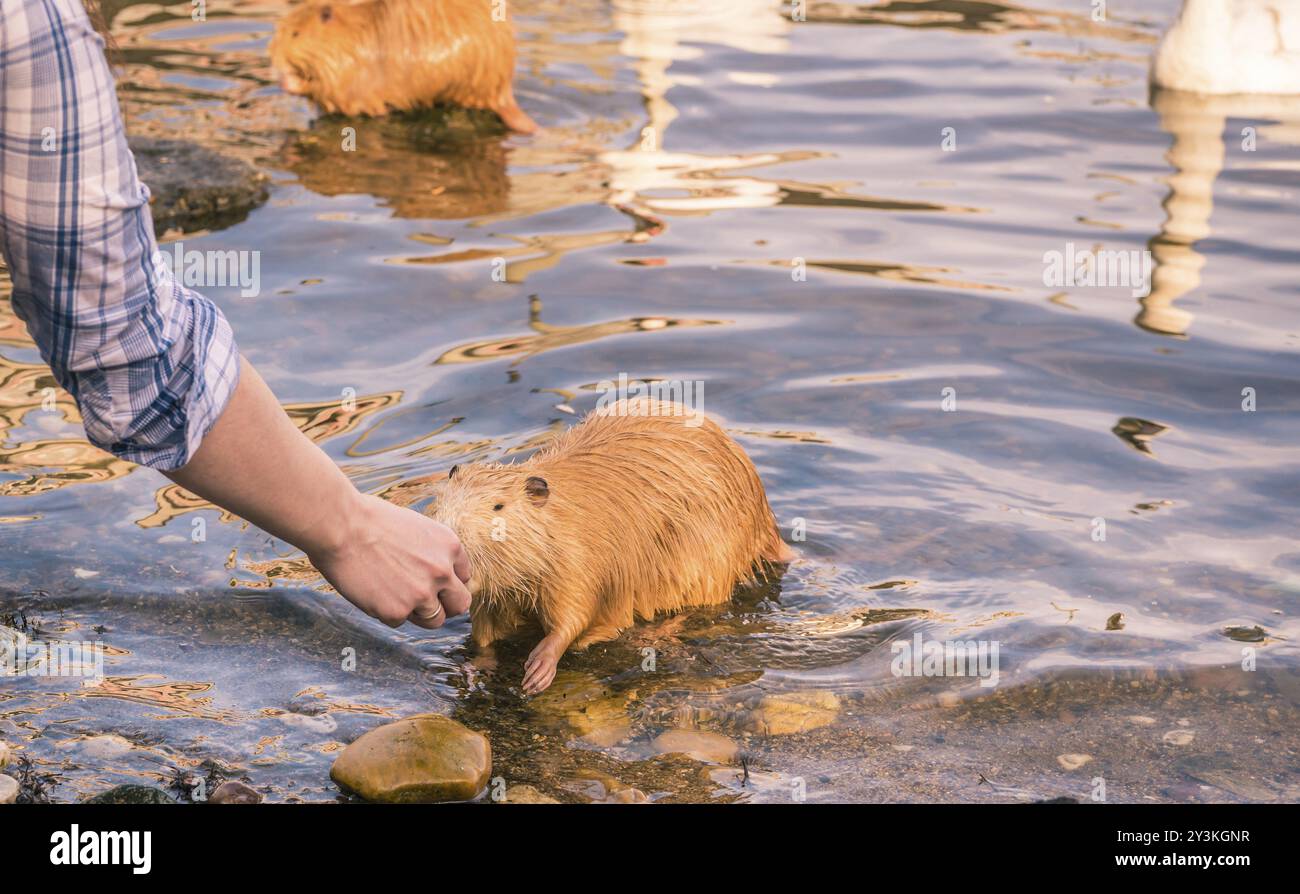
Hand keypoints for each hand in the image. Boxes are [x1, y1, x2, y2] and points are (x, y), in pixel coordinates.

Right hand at [308, 493, 471, 628]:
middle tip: (424, 602)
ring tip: (392, 594)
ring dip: (417, 613)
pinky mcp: (396, 612)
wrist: (341, 526)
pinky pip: (399, 622)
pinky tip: (371, 591)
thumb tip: (435, 574)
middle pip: (460, 604)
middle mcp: (442, 571)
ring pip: (434, 620)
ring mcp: (421, 594)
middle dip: (445, 605)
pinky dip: (386, 612)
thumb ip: (431, 552)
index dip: (448, 582)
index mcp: (449, 545)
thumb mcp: (415, 527)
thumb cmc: (369, 520)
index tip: (434, 584)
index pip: (464, 577)